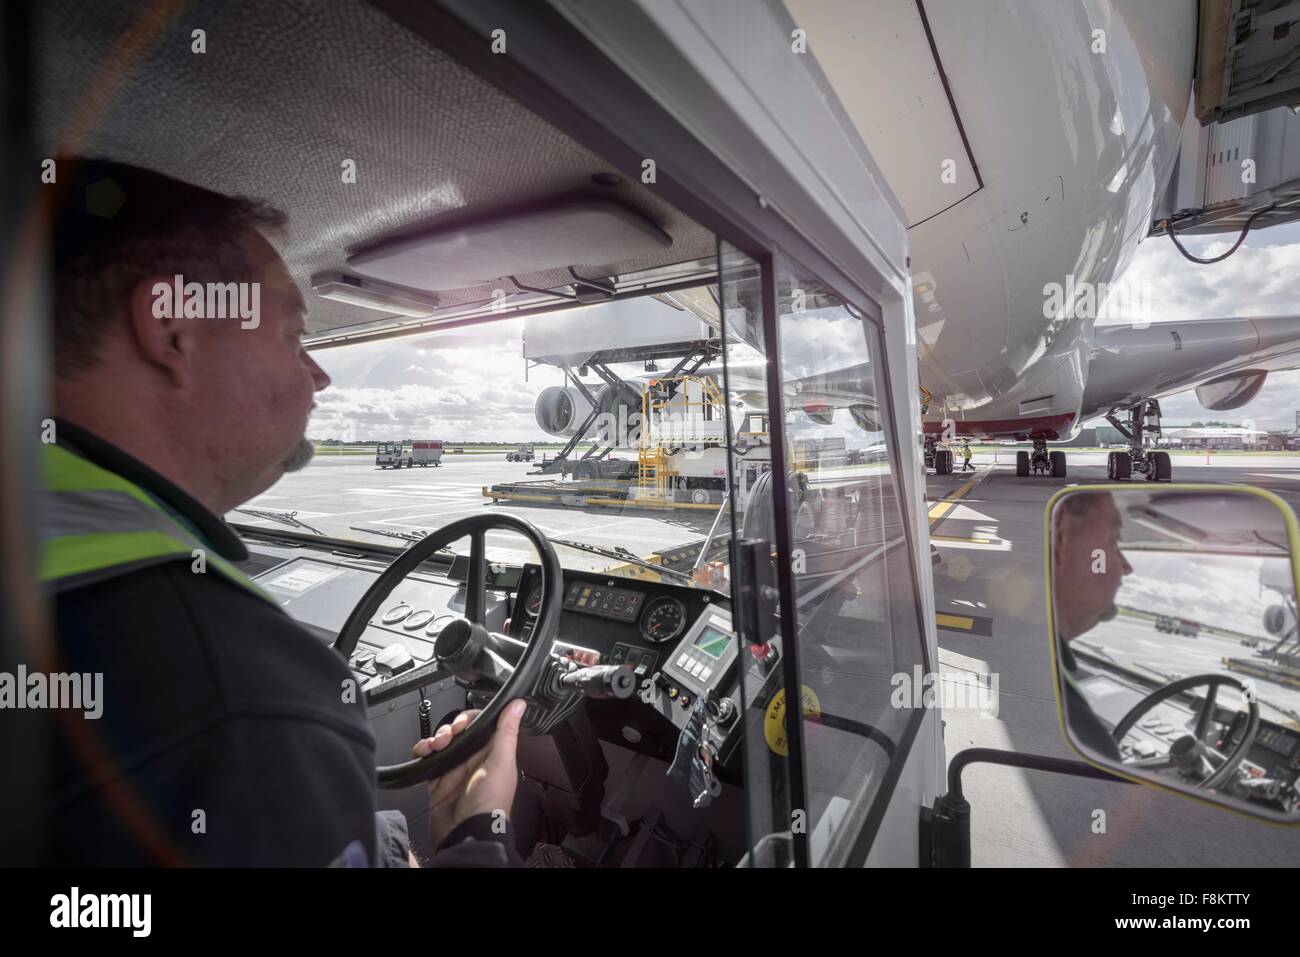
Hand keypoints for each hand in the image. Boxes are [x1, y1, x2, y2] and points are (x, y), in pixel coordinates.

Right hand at [410, 698, 526, 849]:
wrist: (466, 832)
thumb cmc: (490, 803)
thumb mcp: (501, 762)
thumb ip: (507, 731)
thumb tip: (518, 705)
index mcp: (492, 753)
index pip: (481, 725)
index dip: (470, 719)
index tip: (463, 722)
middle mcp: (473, 760)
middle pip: (458, 732)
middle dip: (449, 728)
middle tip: (448, 736)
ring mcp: (455, 770)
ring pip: (442, 743)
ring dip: (435, 738)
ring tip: (435, 746)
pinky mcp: (438, 780)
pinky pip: (427, 760)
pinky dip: (422, 752)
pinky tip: (424, 752)